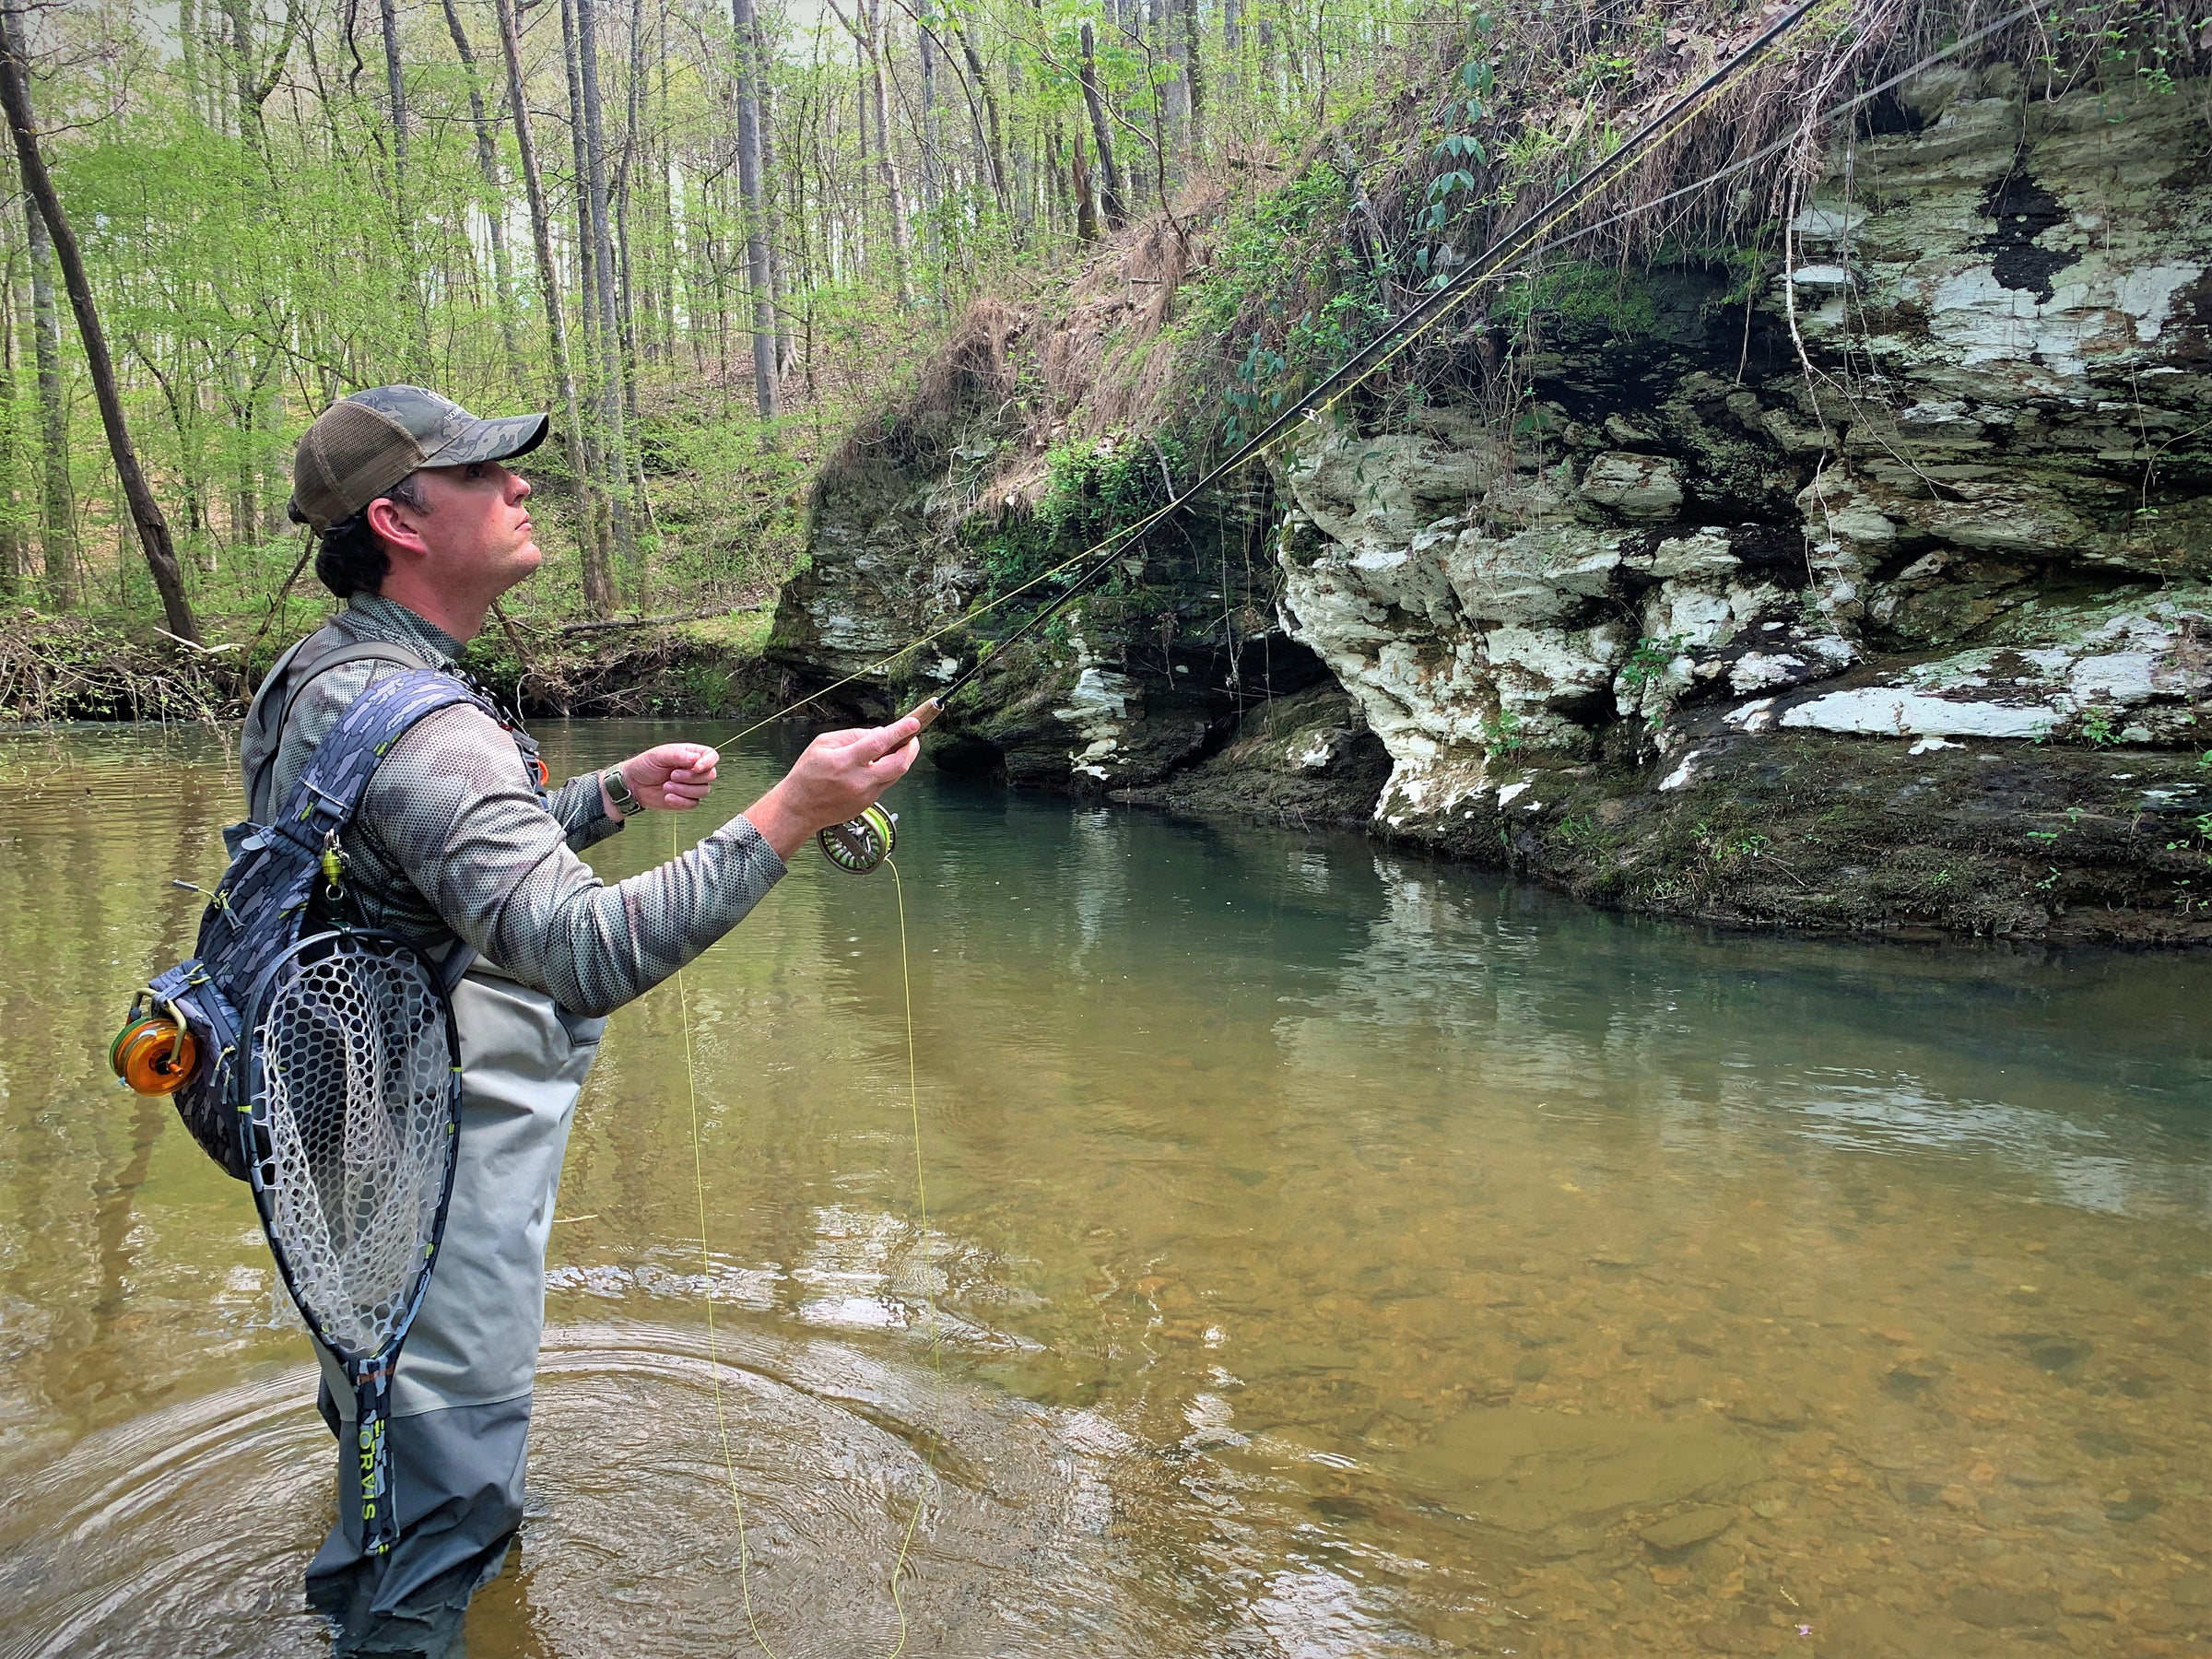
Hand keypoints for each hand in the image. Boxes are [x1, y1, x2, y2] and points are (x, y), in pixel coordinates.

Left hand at [610, 743, 719, 812]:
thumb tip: (695, 758)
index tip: (697, 767)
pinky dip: (680, 801)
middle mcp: (694, 770)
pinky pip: (693, 803)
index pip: (711, 756)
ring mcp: (691, 786)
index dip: (708, 762)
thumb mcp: (659, 755)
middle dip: (691, 777)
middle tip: (672, 775)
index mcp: (690, 755)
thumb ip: (678, 755)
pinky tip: (667, 796)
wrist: (633, 785)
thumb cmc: (644, 766)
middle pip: (710, 775)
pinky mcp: (686, 800)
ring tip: (666, 786)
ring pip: (703, 791)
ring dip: (684, 790)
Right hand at [741, 717, 920, 860]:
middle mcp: (858, 781)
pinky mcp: (868, 804)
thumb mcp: (822, 744)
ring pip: (896, 775)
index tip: (912, 724)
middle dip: (910, 748)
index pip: (878, 744)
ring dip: (901, 759)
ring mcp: (865, 795)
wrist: (800, 808)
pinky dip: (887, 771)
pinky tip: (879, 764)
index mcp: (844, 762)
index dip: (899, 732)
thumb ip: (853, 736)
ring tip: (897, 748)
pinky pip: (886, 784)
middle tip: (911, 738)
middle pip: (898, 765)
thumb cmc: (807, 775)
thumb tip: (880, 733)